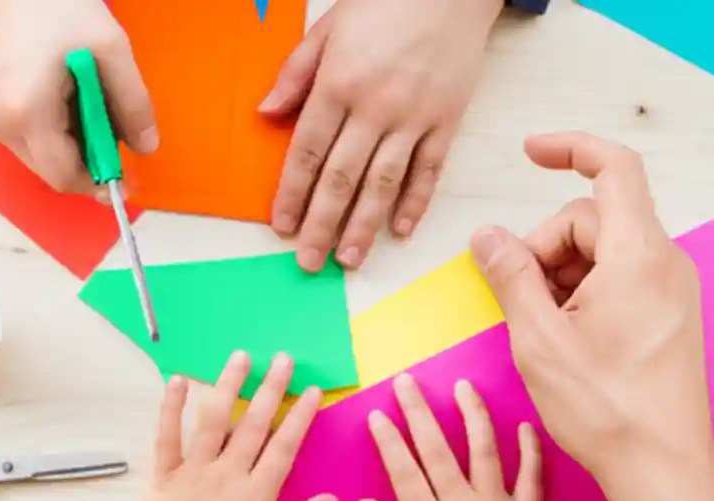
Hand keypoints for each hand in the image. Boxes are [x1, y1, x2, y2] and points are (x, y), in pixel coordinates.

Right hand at [0, 0, 157, 193]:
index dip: (101, 182)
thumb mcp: (110, 49)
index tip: (129, 173)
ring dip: (76, 147)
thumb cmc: (58, 6)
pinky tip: (71, 100)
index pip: (66, 177)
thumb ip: (132, 102)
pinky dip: (59, 134)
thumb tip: (147, 147)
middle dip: (90, 162)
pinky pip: (33, 142)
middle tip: (115, 127)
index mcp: (27, 114)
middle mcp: (1, 127)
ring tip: (91, 103)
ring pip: (44, 160)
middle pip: (54, 173)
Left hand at [132, 351, 337, 500]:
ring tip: (240, 356)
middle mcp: (227, 474)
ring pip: (214, 419)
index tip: (313, 390)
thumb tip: (332, 500)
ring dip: (228, 384)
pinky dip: (171, 407)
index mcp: (256, 495)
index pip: (284, 446)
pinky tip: (177, 380)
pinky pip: (167, 435)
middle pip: (254, 423)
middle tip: (283, 358)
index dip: (301, 416)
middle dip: (272, 387)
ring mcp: (194, 471)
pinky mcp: (165, 474)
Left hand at [261, 0, 499, 271]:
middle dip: (321, 224)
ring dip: (364, 226)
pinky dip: (414, 202)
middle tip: (308, 262)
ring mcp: (414, 116)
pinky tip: (400, 230)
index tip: (281, 227)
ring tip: (349, 259)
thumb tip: (267, 115)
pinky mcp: (447, 120)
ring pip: (383, 183)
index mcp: (338, 83)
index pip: (307, 151)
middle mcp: (375, 106)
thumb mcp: (328, 27)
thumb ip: (296, 74)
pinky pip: (429, 170)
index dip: (292, 193)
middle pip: (342, 178)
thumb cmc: (384, 0)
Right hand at [358, 374, 549, 500]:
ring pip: (483, 448)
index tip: (377, 414)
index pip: (403, 469)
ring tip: (463, 385)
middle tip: (407, 381)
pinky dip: (529, 448)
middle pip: (436, 447)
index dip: (389, 439)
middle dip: (419, 411)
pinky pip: (530, 475)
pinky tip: (523, 425)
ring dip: (472, 414)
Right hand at [471, 132, 713, 492]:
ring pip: (603, 251)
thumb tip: (487, 235)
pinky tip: (563, 336)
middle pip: (592, 219)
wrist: (662, 469)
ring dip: (560, 273)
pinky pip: (619, 279)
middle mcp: (664, 264)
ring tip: (540, 328)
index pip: (613, 169)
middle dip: (545, 245)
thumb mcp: (538, 338)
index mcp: (639, 256)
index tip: (530, 151)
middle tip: (516, 297)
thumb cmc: (606, 410)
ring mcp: (671, 291)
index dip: (570, 149)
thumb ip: (510, 275)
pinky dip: (582, 292)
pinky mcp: (668, 316)